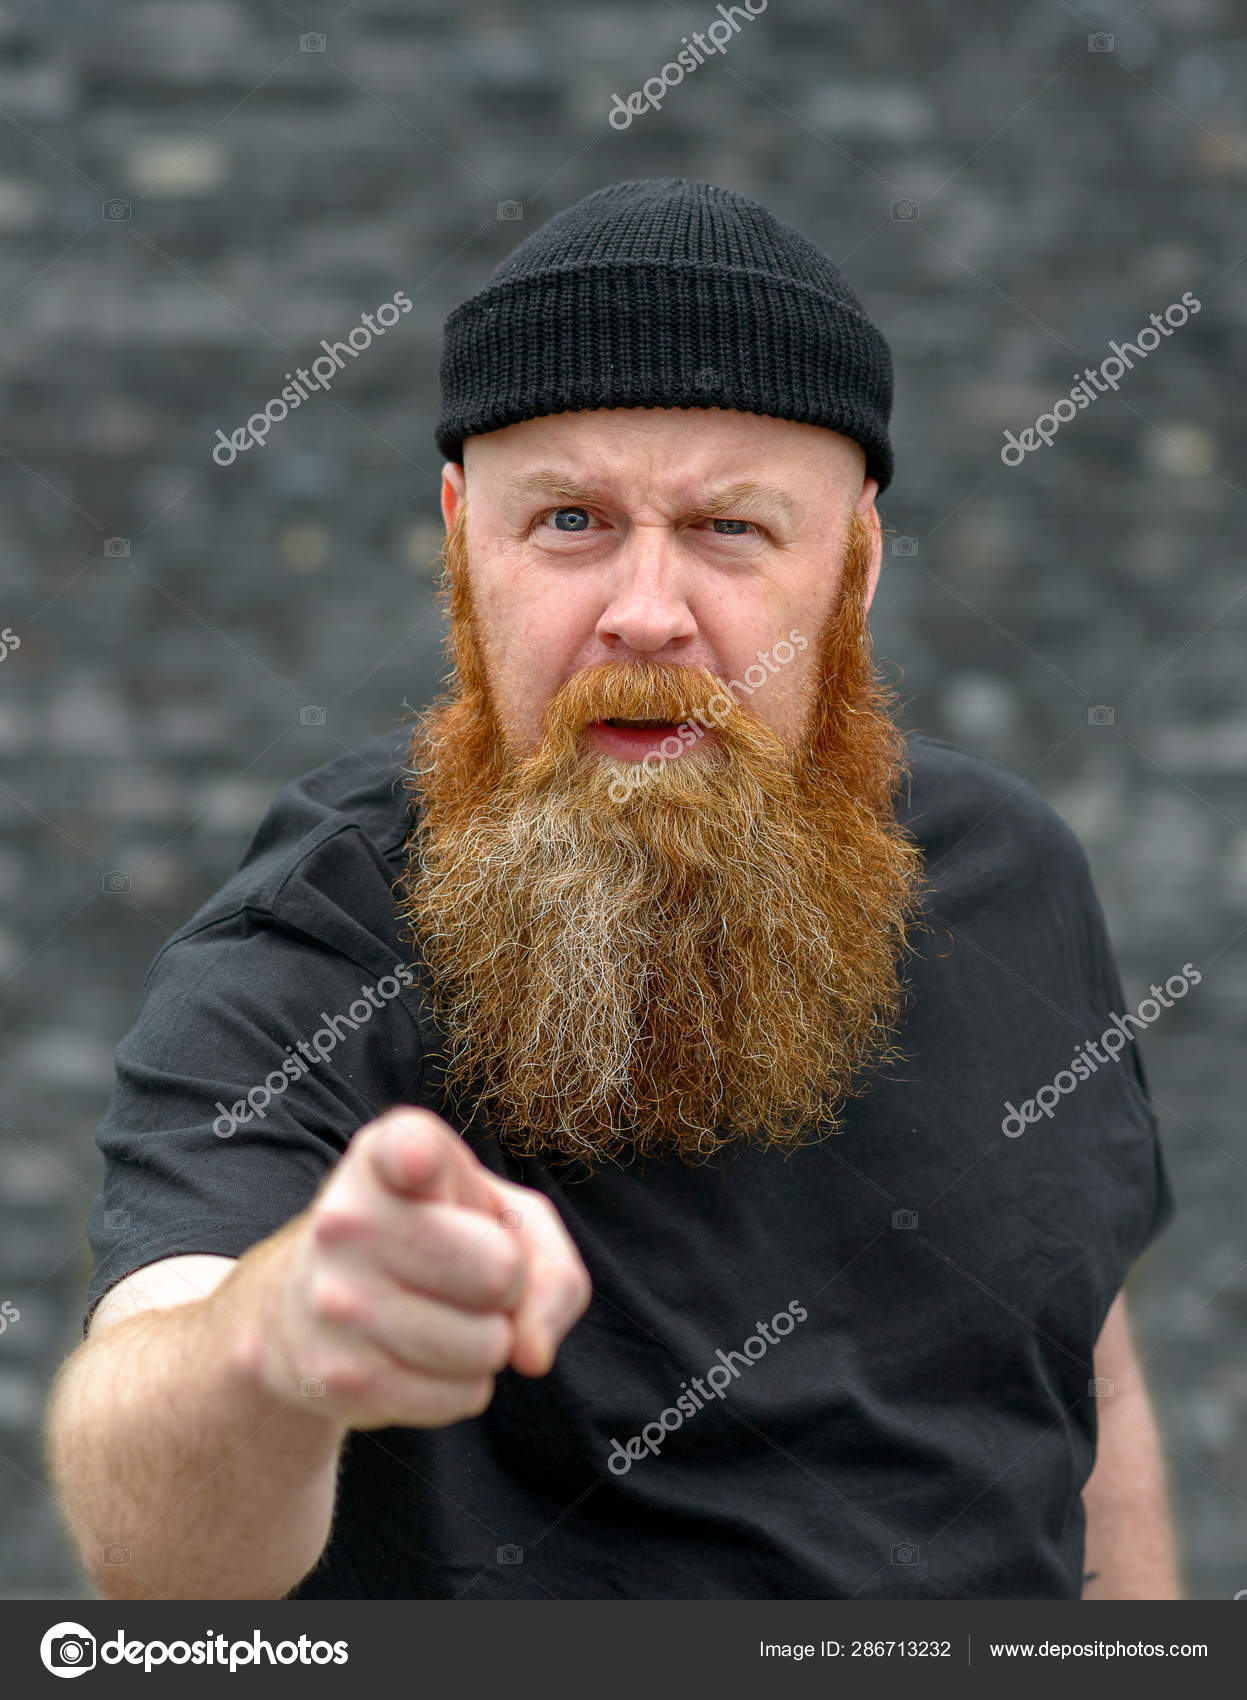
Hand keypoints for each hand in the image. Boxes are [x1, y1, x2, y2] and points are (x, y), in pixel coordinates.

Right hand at [243, 1105, 591, 1429]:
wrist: (307, 1310)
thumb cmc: (433, 1243)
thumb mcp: (503, 1218)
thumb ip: (551, 1268)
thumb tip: (531, 1355)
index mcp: (384, 1158)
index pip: (410, 1151)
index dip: (419, 1159)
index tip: (415, 1164)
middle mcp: (347, 1222)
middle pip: (499, 1270)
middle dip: (506, 1283)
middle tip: (466, 1272)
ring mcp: (336, 1304)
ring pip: (488, 1346)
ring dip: (486, 1340)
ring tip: (441, 1312)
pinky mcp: (340, 1380)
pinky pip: (463, 1397)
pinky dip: (462, 1385)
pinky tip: (419, 1355)